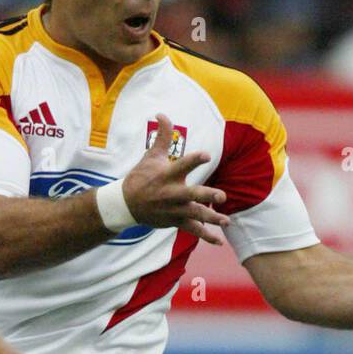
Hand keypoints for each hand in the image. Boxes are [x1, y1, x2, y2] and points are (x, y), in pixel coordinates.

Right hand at [122, 113, 228, 243]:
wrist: (126, 204)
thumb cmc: (141, 176)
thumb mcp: (151, 155)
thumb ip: (162, 135)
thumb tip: (162, 113)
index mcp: (167, 175)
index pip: (182, 166)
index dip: (194, 160)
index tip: (206, 156)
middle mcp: (171, 193)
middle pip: (191, 195)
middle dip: (206, 196)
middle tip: (222, 196)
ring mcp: (173, 209)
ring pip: (194, 215)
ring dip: (211, 218)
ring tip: (226, 220)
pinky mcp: (175, 221)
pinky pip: (192, 229)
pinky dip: (206, 236)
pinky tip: (219, 240)